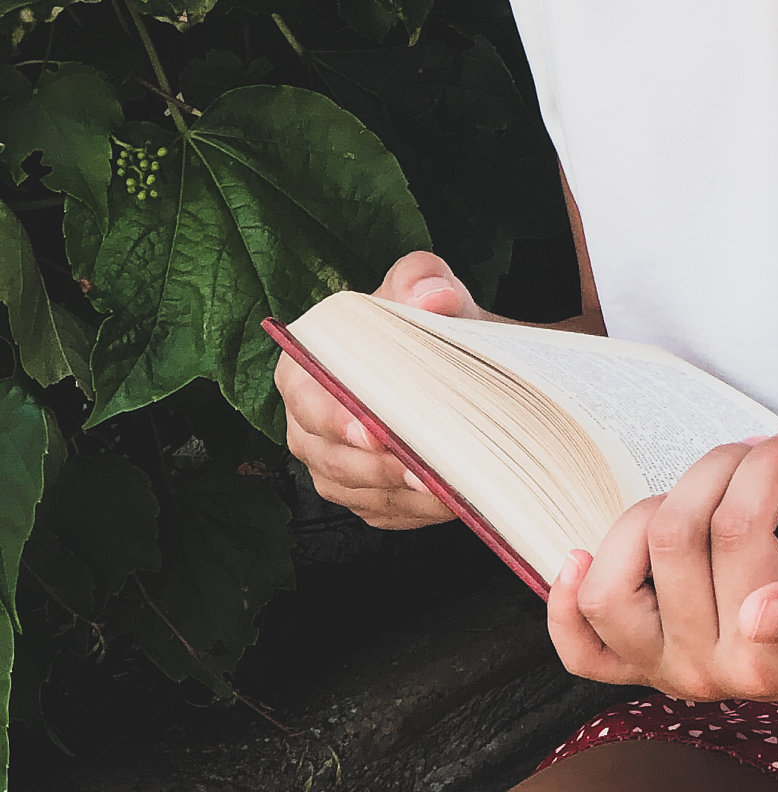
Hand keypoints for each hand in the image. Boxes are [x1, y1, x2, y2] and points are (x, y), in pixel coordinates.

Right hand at [275, 250, 483, 531]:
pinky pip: (384, 511)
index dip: (334, 418)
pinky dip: (415, 510)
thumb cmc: (425, 323)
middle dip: (374, 466)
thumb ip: (422, 280)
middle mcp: (310, 421)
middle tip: (419, 467)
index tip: (370, 430)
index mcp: (308, 365)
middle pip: (329, 456)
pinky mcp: (366, 495)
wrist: (457, 362)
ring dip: (399, 492)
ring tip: (442, 484)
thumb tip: (433, 296)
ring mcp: (335, 463)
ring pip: (356, 490)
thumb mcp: (424, 287)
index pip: (306, 398)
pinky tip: (448, 498)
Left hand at [547, 428, 777, 701]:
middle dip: (720, 468)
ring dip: (654, 512)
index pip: (740, 527)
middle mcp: (705, 675)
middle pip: (677, 536)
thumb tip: (761, 615)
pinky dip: (568, 605)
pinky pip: (583, 650)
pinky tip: (582, 558)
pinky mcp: (647, 668)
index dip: (767, 464)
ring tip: (706, 492)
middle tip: (765, 448)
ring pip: (616, 578)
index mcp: (763, 659)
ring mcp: (668, 672)